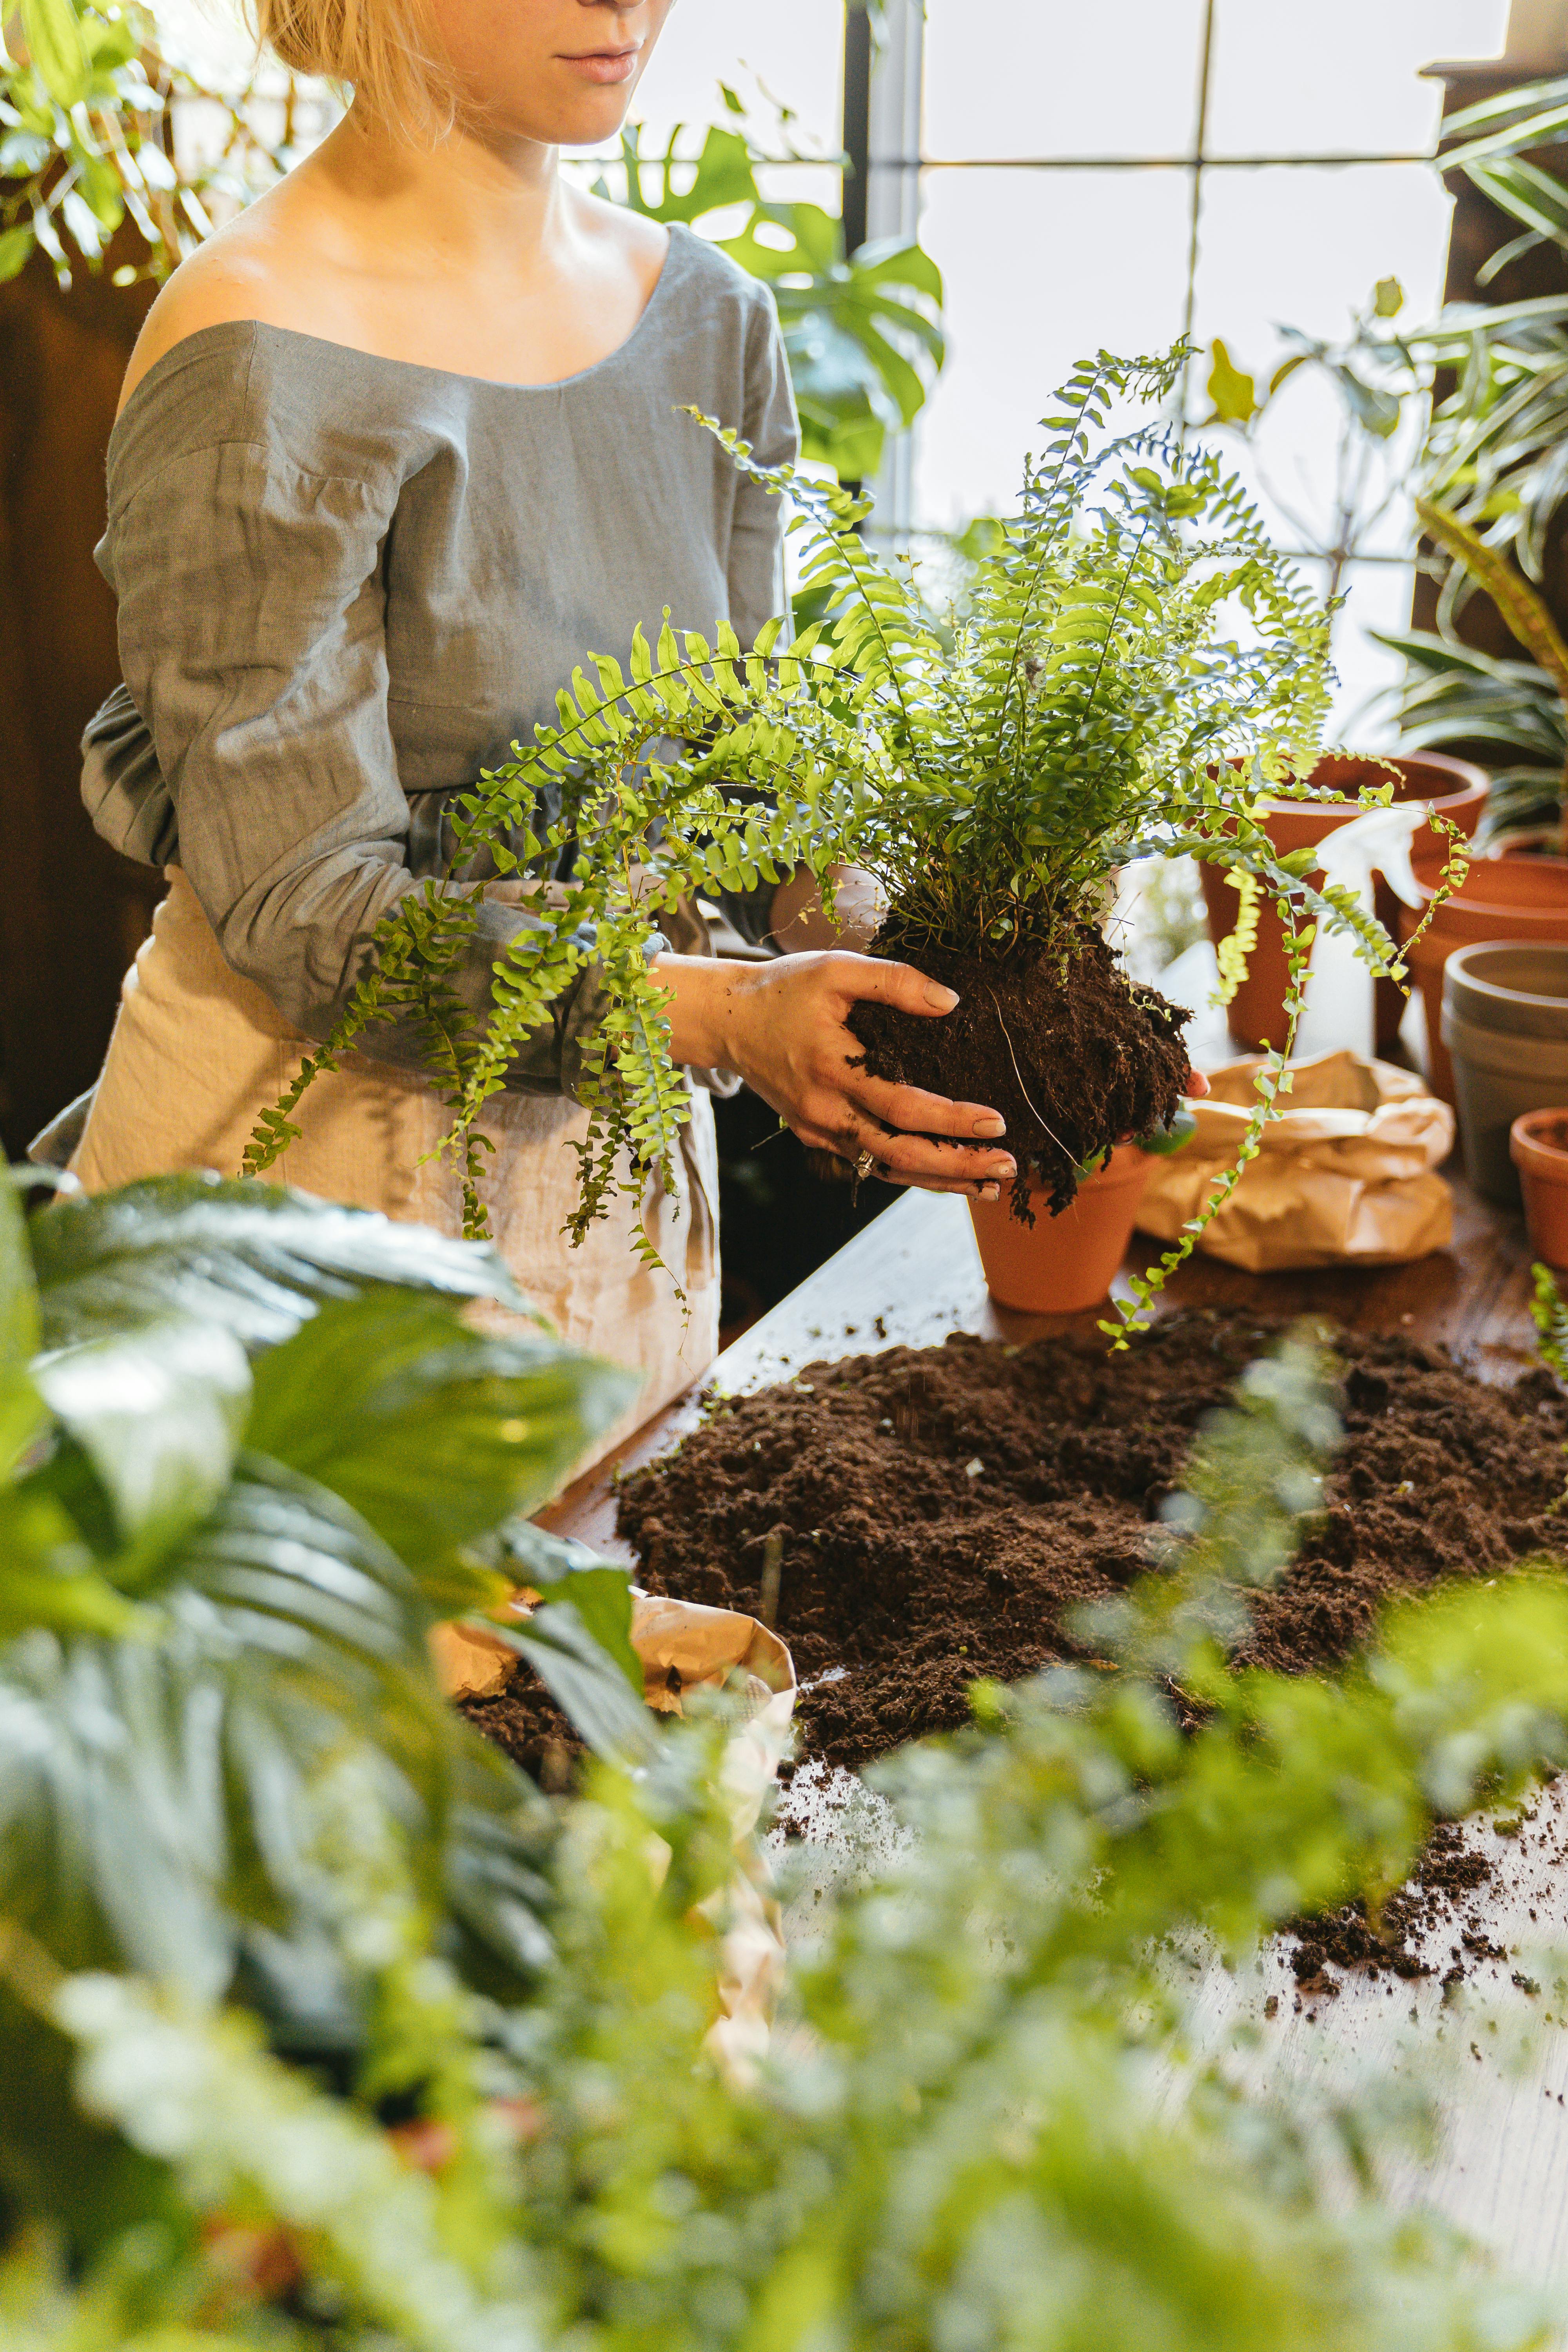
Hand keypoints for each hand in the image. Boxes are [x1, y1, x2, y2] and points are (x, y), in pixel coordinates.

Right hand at [655, 949, 1017, 1197]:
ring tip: (989, 1186)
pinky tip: (944, 1175)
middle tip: (1008, 1168)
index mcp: (832, 1068)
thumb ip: (894, 981)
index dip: (951, 1121)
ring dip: (939, 1180)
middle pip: (899, 1154)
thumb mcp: (836, 968)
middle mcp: (825, 1110)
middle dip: (957, 1167)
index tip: (997, 1123)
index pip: (903, 1107)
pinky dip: (908, 1172)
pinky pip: (868, 1162)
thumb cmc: (784, 988)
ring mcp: (818, 1128)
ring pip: (885, 1168)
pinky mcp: (814, 1134)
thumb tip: (950, 1002)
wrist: (727, 1020)